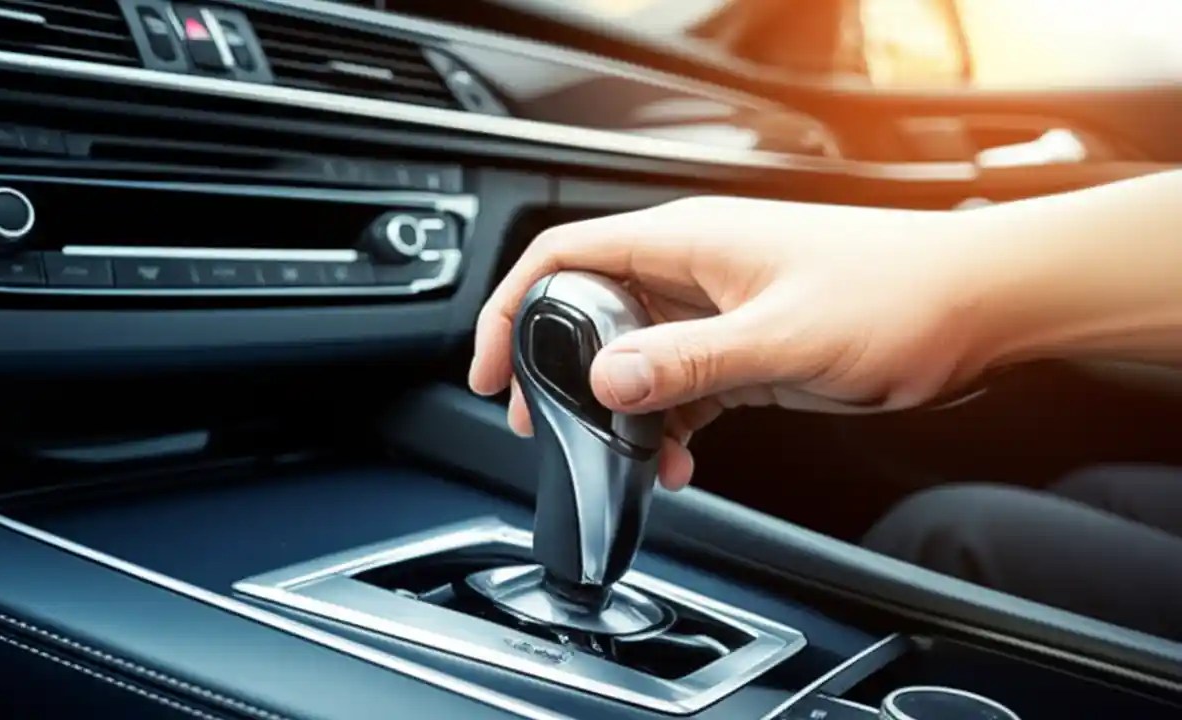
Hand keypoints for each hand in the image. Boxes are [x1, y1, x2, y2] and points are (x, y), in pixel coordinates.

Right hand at [469, 196, 993, 489]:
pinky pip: (680, 382)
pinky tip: (677, 458)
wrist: (973, 306)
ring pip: (634, 356)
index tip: (491, 367)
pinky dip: (667, 421)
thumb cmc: (894, 295)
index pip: (565, 257)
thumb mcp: (781, 338)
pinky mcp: (744, 345)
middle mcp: (692, 270)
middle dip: (559, 373)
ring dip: (617, 408)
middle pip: (589, 313)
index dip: (513, 308)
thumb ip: (689, 361)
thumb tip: (605, 378)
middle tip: (545, 426)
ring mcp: (717, 308)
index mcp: (687, 241)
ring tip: (616, 455)